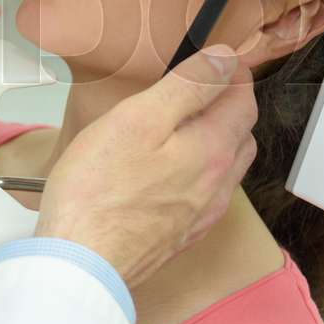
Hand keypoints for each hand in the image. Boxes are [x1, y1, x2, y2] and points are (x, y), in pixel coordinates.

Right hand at [35, 46, 258, 286]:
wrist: (80, 263)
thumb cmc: (97, 191)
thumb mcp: (139, 118)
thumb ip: (187, 86)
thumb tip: (225, 59)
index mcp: (212, 150)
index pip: (243, 102)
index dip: (232, 74)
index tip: (217, 59)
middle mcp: (217, 186)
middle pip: (241, 136)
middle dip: (229, 108)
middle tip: (200, 89)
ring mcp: (200, 216)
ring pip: (225, 170)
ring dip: (217, 142)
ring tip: (185, 127)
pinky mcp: (179, 237)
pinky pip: (206, 197)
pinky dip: (200, 175)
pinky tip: (171, 174)